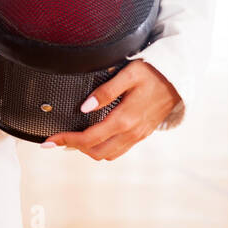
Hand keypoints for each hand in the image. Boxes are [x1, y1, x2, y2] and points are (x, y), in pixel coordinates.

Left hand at [43, 60, 181, 160]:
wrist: (178, 80)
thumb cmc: (152, 73)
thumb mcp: (128, 75)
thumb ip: (105, 91)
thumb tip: (84, 107)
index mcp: (125, 119)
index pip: (89, 138)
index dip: (66, 140)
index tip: (49, 141)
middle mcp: (132, 132)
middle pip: (96, 152)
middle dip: (75, 147)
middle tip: (58, 138)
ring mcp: (138, 136)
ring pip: (108, 155)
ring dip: (89, 149)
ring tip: (72, 138)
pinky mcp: (142, 135)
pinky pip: (119, 150)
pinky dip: (103, 148)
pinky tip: (93, 137)